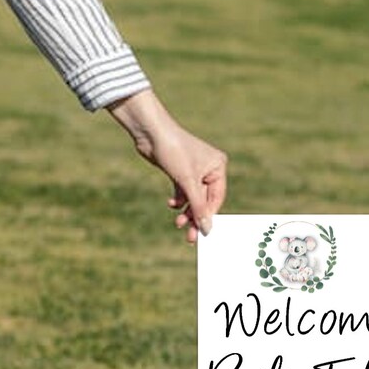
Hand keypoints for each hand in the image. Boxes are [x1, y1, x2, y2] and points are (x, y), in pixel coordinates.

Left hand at [107, 89, 226, 243]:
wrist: (150, 132)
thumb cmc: (173, 150)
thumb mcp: (187, 181)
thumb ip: (198, 207)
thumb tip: (207, 229)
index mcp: (218, 167)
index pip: (217, 198)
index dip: (208, 216)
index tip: (201, 232)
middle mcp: (209, 169)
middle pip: (205, 200)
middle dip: (195, 217)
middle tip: (189, 236)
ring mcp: (194, 171)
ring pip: (193, 198)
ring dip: (186, 211)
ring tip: (177, 222)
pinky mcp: (180, 172)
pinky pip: (184, 192)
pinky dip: (179, 200)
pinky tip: (172, 204)